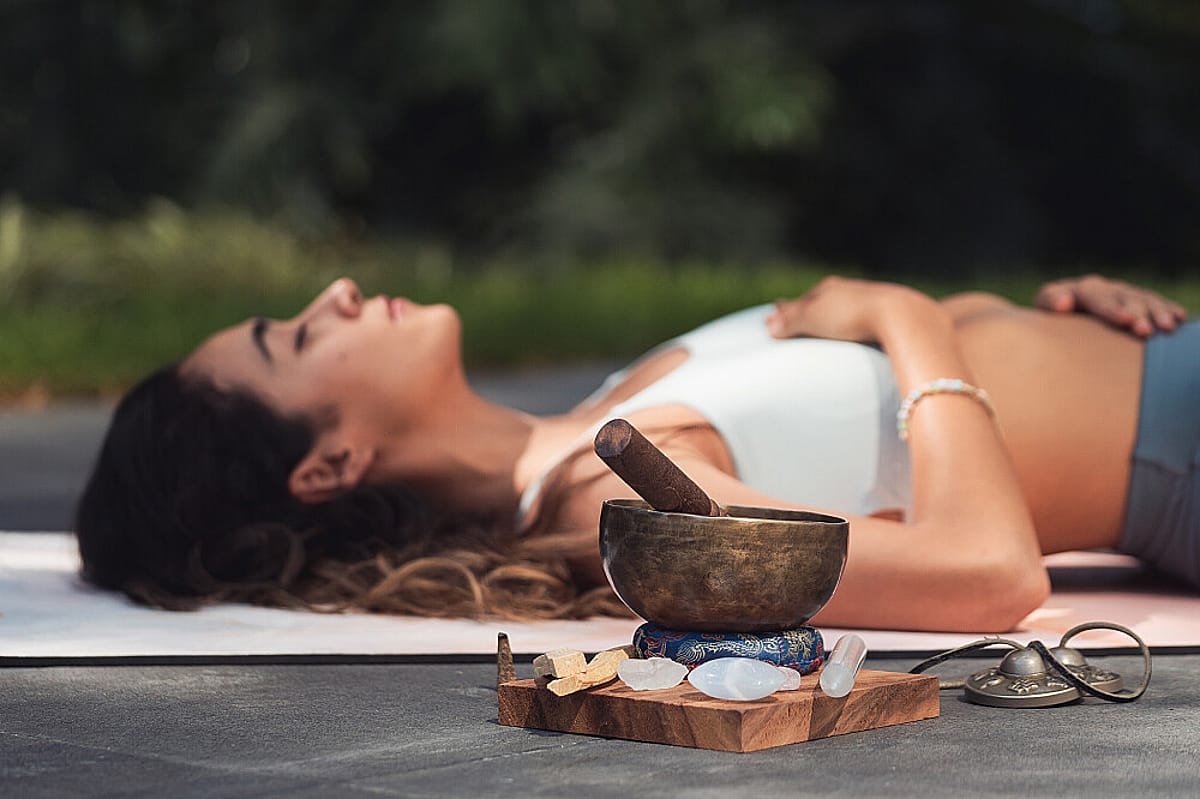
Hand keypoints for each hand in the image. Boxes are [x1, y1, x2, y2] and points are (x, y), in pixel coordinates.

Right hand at [766, 276, 922, 342]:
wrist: (901, 315)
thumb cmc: (853, 315)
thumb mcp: (814, 318)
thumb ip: (791, 321)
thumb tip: (768, 325)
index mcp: (830, 288)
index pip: (802, 300)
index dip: (788, 309)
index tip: (776, 311)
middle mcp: (850, 291)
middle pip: (824, 301)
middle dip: (809, 309)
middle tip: (797, 317)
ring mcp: (872, 302)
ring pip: (846, 309)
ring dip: (834, 317)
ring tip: (826, 327)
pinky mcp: (890, 317)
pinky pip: (865, 321)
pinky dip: (854, 326)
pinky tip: (857, 335)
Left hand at [1035, 274, 1186, 336]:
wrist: (1057, 314)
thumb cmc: (1049, 318)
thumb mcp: (1043, 310)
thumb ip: (1050, 303)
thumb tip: (1063, 304)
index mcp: (1080, 289)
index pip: (1097, 297)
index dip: (1112, 309)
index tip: (1126, 320)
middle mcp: (1105, 288)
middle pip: (1125, 298)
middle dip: (1138, 313)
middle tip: (1146, 331)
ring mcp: (1123, 293)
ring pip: (1145, 299)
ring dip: (1158, 312)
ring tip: (1169, 327)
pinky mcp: (1137, 300)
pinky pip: (1157, 302)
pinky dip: (1168, 309)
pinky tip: (1180, 318)